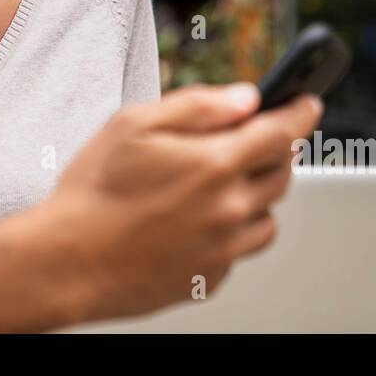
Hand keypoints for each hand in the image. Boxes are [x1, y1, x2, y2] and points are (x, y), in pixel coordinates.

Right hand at [46, 83, 322, 323]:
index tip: (308, 103)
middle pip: (282, 173)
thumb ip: (198, 105)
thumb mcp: (135, 123)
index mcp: (215, 164)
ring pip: (267, 216)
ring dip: (255, 194)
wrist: (67, 260)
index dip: (300, 112)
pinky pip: (239, 249)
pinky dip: (230, 230)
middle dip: (274, 151)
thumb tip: (245, 98)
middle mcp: (229, 209)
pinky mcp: (210, 277)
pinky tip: (193, 219)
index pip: (282, 132)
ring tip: (213, 184)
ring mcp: (223, 248)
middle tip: (246, 140)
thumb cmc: (93, 190)